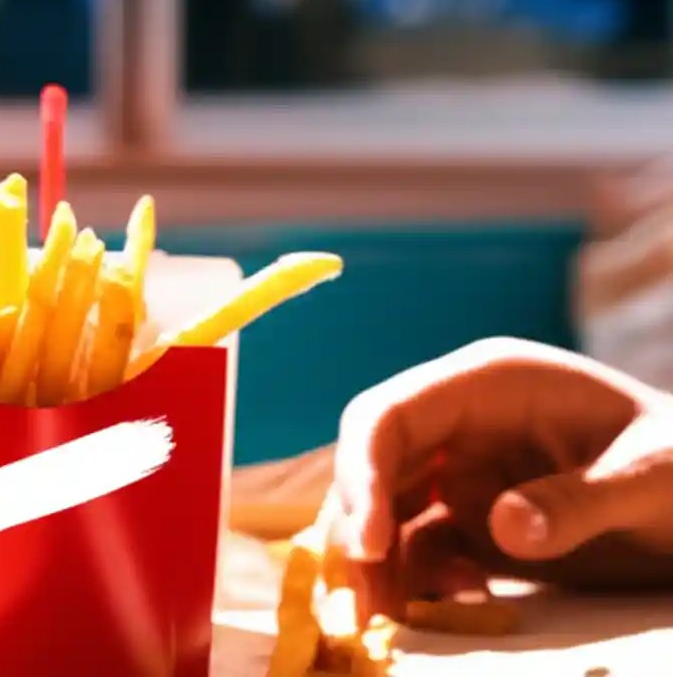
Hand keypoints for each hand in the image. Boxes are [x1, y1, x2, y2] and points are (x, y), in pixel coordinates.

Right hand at [328, 337, 672, 621]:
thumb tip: (504, 527)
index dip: (363, 474)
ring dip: (376, 564)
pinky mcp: (468, 518)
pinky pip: (417, 547)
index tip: (369, 543)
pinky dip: (416, 579)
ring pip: (384, 511)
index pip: (390, 416)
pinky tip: (460, 602)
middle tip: (364, 601)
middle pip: (371, 466)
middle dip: (358, 530)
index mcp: (488, 383)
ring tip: (390, 618)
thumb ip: (581, 500)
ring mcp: (459, 470)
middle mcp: (458, 422)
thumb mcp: (655, 478)